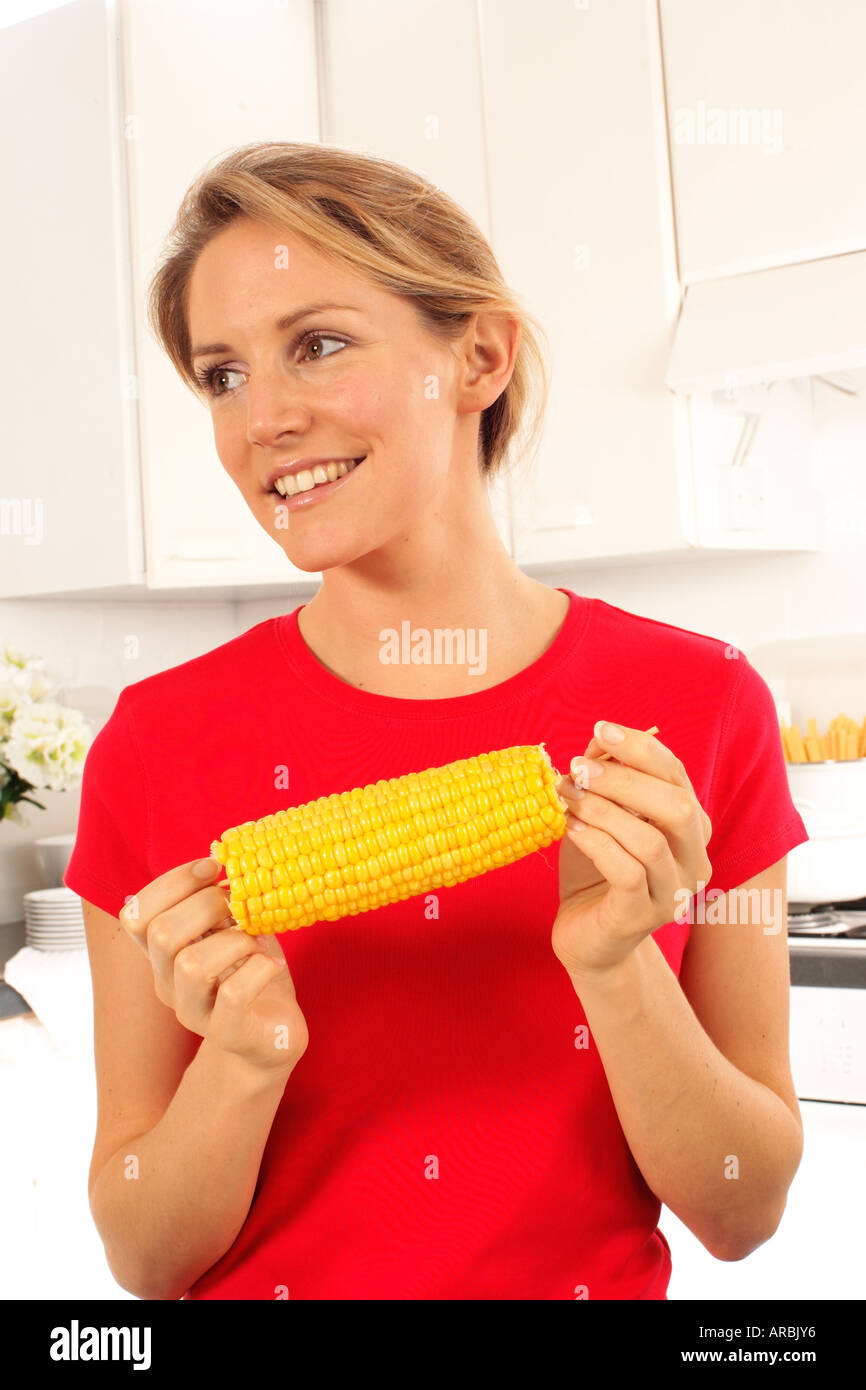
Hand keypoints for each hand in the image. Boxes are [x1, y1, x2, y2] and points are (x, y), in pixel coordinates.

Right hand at [119, 858, 308, 1074]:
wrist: (274, 1034)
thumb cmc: (253, 974)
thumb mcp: (233, 929)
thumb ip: (220, 901)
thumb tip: (224, 853)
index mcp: (163, 954)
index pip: (136, 914)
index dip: (171, 882)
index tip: (213, 867)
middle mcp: (168, 984)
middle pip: (161, 934)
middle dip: (207, 905)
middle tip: (241, 905)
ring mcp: (195, 1013)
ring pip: (192, 965)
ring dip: (235, 941)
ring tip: (256, 943)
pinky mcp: (229, 1034)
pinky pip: (234, 994)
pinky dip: (259, 969)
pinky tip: (272, 965)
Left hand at [551, 722, 712, 981]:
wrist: (586, 937)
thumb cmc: (594, 871)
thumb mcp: (599, 817)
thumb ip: (604, 780)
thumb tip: (599, 738)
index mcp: (689, 827)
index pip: (677, 776)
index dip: (641, 748)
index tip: (601, 728)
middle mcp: (693, 859)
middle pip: (676, 807)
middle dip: (624, 779)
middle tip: (578, 768)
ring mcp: (673, 892)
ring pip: (650, 840)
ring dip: (603, 811)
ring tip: (567, 797)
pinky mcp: (643, 916)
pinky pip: (627, 872)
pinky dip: (596, 843)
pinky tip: (570, 829)